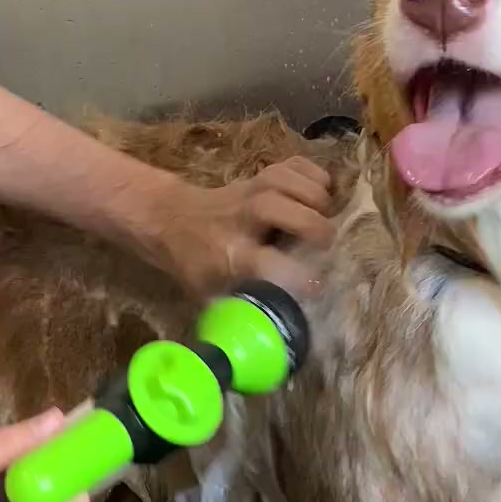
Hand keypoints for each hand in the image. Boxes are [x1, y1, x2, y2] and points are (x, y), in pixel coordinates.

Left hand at [148, 158, 333, 295]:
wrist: (173, 218)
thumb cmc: (198, 264)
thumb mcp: (210, 295)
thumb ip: (243, 312)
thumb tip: (276, 337)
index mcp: (231, 255)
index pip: (266, 264)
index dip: (295, 275)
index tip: (316, 286)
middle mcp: (243, 219)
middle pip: (280, 210)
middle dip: (314, 226)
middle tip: (327, 244)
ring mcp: (252, 190)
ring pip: (289, 181)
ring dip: (317, 198)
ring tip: (325, 216)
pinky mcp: (261, 174)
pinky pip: (294, 164)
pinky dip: (314, 174)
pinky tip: (322, 191)